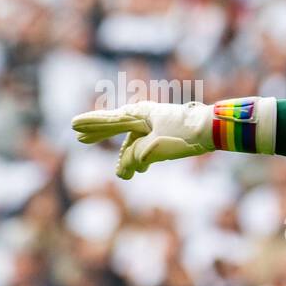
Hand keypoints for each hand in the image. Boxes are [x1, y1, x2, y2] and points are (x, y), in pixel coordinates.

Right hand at [73, 100, 214, 178]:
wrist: (212, 129)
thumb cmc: (184, 134)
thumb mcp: (155, 149)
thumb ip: (135, 158)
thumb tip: (123, 170)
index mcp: (139, 114)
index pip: (110, 121)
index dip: (91, 125)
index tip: (73, 124)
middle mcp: (145, 117)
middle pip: (116, 125)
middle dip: (99, 133)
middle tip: (78, 134)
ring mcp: (155, 125)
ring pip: (132, 140)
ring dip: (123, 154)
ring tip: (112, 165)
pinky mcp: (166, 134)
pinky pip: (145, 145)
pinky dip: (138, 157)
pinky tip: (137, 170)